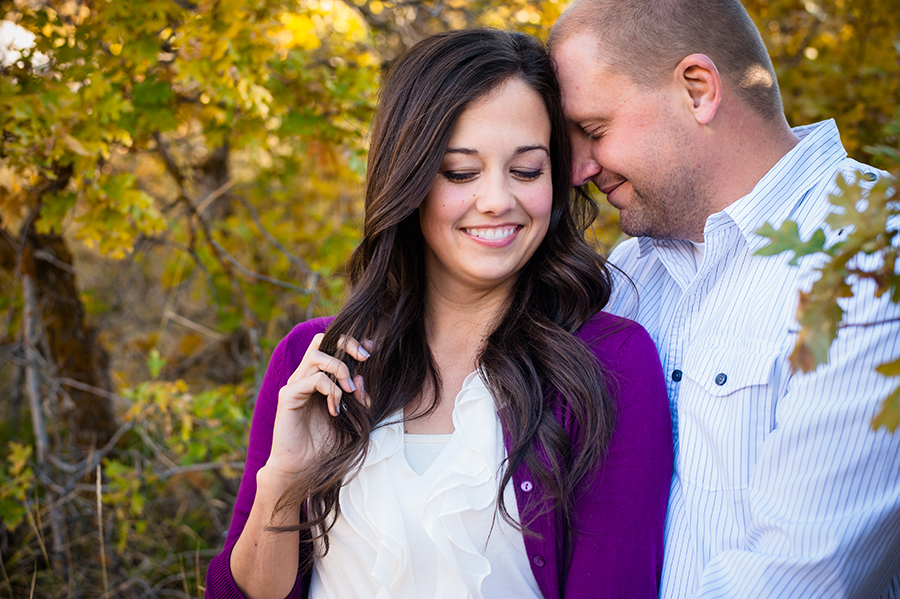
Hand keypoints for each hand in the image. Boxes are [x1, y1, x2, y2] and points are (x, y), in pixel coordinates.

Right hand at [265, 333, 370, 477]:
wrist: (303, 468)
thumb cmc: (326, 444)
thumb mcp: (353, 420)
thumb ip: (361, 401)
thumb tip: (361, 379)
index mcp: (321, 377)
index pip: (333, 346)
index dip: (353, 343)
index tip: (372, 350)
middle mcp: (306, 376)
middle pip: (322, 339)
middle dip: (347, 343)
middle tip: (365, 358)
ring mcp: (296, 384)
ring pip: (317, 355)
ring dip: (339, 368)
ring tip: (349, 390)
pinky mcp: (288, 396)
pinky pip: (313, 380)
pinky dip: (330, 391)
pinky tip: (335, 409)